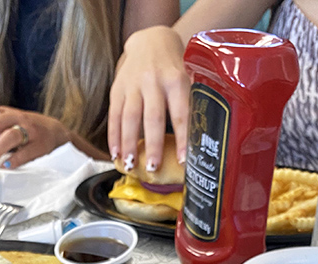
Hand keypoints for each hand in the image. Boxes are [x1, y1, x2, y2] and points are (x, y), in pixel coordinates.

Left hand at [0, 104, 69, 167]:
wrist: (58, 134)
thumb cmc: (26, 131)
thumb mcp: (1, 127)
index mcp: (5, 113)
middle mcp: (16, 118)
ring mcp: (30, 130)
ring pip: (10, 135)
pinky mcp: (41, 144)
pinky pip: (28, 151)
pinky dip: (16, 159)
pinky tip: (7, 166)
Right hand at [107, 26, 187, 172]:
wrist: (150, 41)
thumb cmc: (174, 67)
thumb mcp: (188, 77)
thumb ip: (193, 101)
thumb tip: (204, 137)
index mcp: (176, 79)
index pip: (181, 113)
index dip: (182, 139)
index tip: (183, 161)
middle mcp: (154, 81)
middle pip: (153, 118)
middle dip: (152, 145)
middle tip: (153, 168)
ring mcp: (133, 85)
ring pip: (130, 118)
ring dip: (129, 144)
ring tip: (130, 166)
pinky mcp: (118, 89)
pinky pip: (114, 115)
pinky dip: (114, 137)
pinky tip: (115, 154)